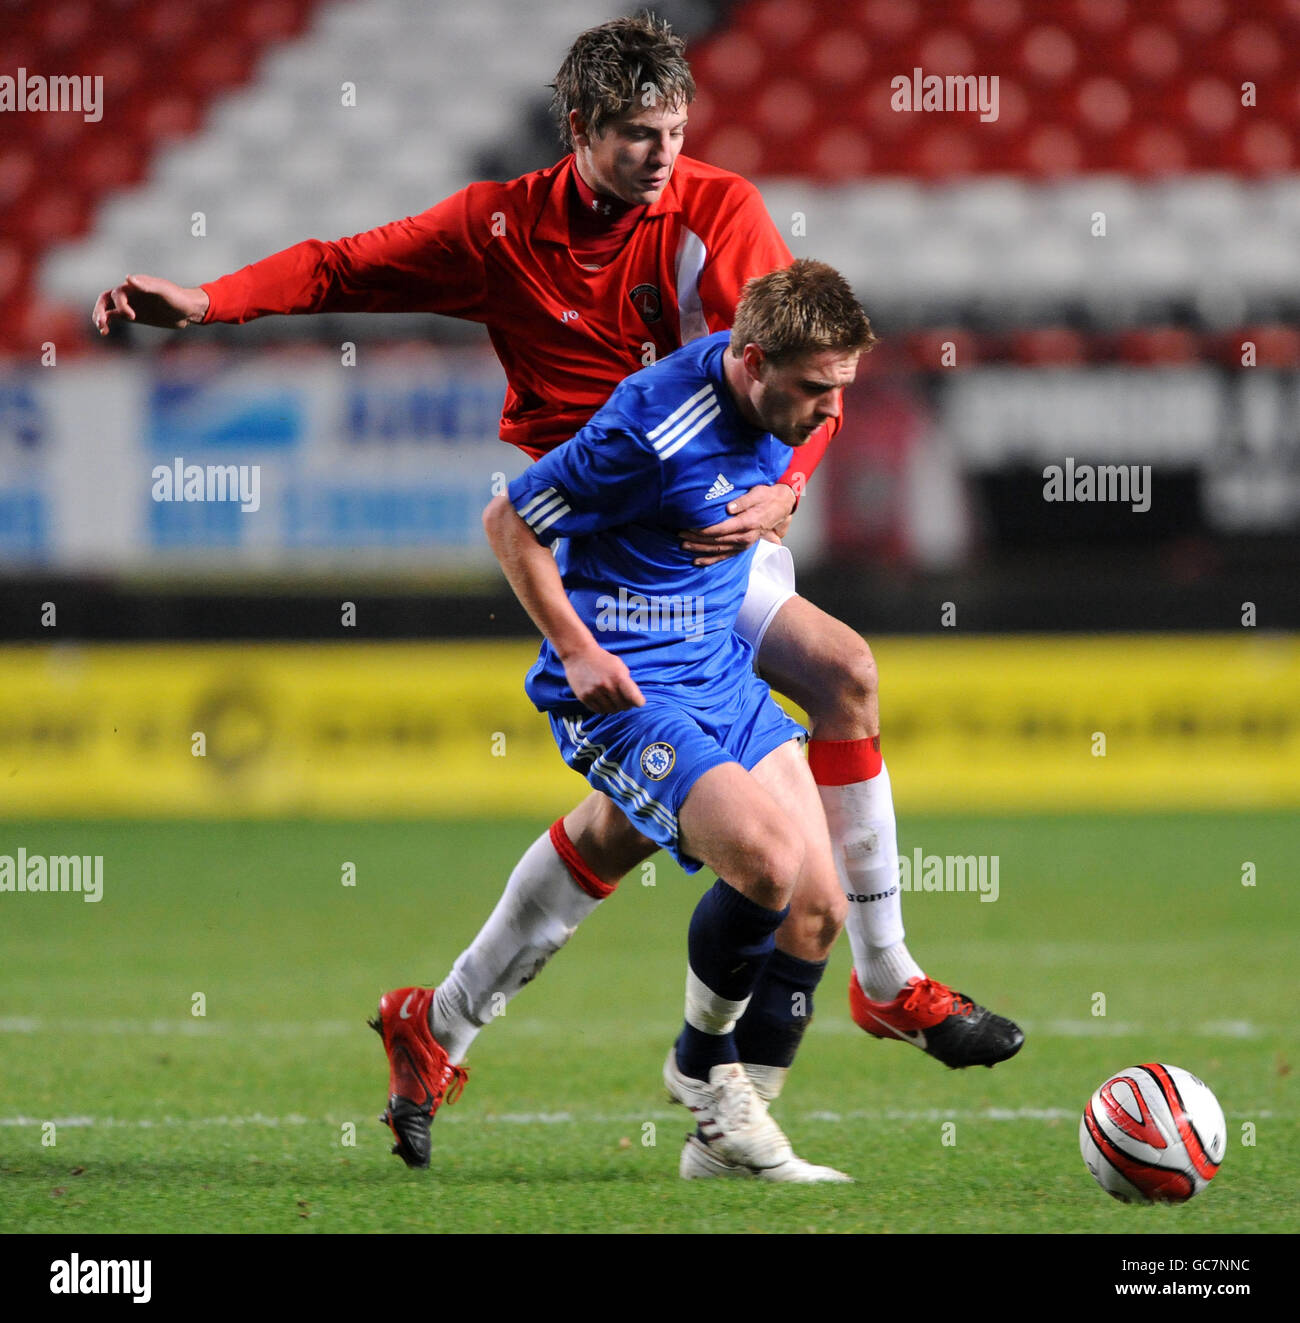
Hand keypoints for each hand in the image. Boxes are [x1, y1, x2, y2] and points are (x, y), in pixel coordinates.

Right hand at [92, 274, 209, 334]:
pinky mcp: (131, 315)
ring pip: (107, 307)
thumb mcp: (164, 291)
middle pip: (106, 298)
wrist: (187, 310)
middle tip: (102, 322)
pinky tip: (104, 331)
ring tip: (102, 329)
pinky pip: (114, 316)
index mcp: (135, 285)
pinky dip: (107, 322)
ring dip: (100, 316)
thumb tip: (127, 278)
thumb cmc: (178, 298)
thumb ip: (147, 285)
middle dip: (100, 309)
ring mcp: (129, 304)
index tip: (132, 317)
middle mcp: (129, 293)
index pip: (118, 293)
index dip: (120, 305)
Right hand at [562, 644, 645, 712]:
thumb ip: (628, 682)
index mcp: (619, 677)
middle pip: (624, 706)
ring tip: (613, 699)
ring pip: (611, 710)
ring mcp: (594, 692)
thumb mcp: (619, 666)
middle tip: (624, 699)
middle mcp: (607, 686)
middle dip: (627, 704)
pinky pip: (598, 710)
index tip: (638, 701)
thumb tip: (634, 699)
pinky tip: (604, 700)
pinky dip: (603, 708)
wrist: (578, 654)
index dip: (639, 702)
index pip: (635, 699)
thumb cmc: (602, 659)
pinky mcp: (584, 697)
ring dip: (615, 707)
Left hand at [679, 483, 796, 565]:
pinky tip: (697, 561)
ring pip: (718, 551)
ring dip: (700, 550)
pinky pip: (725, 557)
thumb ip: (742, 501)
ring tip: (684, 546)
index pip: (720, 530)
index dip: (703, 530)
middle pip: (716, 541)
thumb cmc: (767, 497)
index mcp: (747, 523)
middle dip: (697, 539)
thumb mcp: (757, 493)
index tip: (689, 527)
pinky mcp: (742, 547)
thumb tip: (729, 507)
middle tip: (680, 535)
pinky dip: (710, 560)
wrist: (780, 506)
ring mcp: (744, 544)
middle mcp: (745, 537)